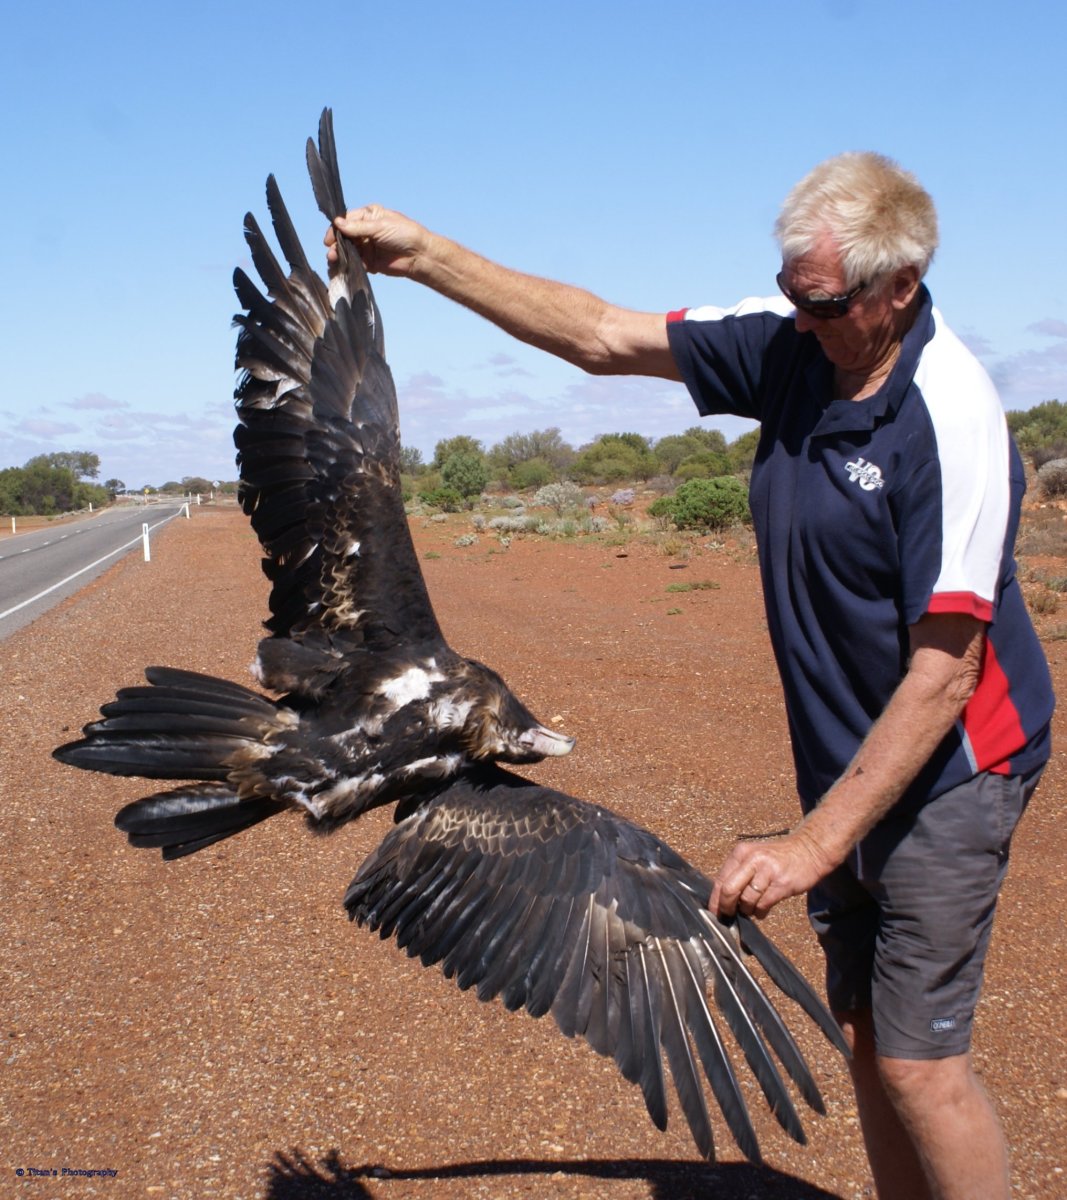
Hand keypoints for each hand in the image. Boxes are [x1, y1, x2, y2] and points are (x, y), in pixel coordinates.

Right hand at [325, 205, 428, 275]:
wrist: (419, 256)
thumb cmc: (405, 234)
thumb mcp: (380, 226)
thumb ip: (358, 227)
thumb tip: (337, 223)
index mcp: (369, 216)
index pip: (347, 220)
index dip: (336, 228)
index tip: (329, 238)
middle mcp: (366, 230)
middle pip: (345, 236)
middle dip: (337, 244)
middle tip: (331, 252)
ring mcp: (367, 246)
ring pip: (348, 250)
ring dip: (340, 255)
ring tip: (334, 260)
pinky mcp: (370, 262)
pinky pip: (355, 263)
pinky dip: (349, 265)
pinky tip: (343, 268)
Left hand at [710, 829, 832, 919]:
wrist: (809, 850)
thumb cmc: (778, 857)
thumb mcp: (754, 856)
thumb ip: (738, 873)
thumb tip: (722, 899)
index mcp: (741, 852)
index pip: (721, 879)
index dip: (715, 900)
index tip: (715, 913)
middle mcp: (752, 860)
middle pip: (729, 890)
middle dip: (727, 907)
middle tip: (729, 916)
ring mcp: (767, 871)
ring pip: (747, 901)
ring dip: (748, 911)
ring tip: (754, 908)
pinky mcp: (782, 884)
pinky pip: (763, 905)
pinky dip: (760, 912)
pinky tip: (763, 910)